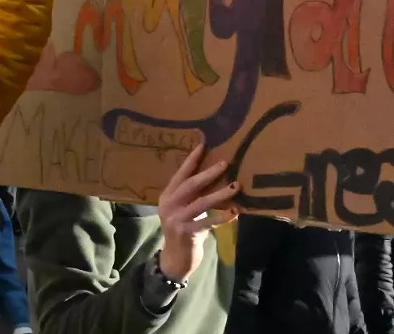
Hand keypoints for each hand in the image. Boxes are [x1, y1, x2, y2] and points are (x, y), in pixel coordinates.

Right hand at [157, 143, 238, 282]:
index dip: (192, 160)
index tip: (204, 145)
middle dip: (208, 173)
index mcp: (167, 196)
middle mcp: (169, 205)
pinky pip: (208, 222)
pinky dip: (222, 216)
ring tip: (236, 186)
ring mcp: (176, 219)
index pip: (180, 174)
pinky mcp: (187, 232)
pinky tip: (235, 212)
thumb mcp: (182, 210)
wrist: (175, 258)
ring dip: (220, 194)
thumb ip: (191, 197)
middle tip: (226, 163)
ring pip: (201, 203)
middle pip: (190, 185)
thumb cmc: (183, 230)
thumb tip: (213, 178)